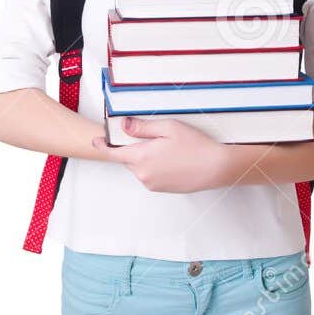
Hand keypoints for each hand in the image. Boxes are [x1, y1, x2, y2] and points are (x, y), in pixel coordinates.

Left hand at [91, 117, 241, 192]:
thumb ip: (142, 127)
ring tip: (167, 148)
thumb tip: (123, 125)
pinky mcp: (162, 189)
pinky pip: (150, 175)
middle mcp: (143, 174)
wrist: (217, 168)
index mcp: (141, 157)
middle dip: (132, 148)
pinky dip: (154, 166)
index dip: (102, 146)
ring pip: (139, 167)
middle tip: (151, 137)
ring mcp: (152, 184)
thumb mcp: (168, 128)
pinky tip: (171, 159)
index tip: (96, 140)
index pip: (113, 153)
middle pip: (128, 159)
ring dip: (145, 157)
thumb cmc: (195, 146)